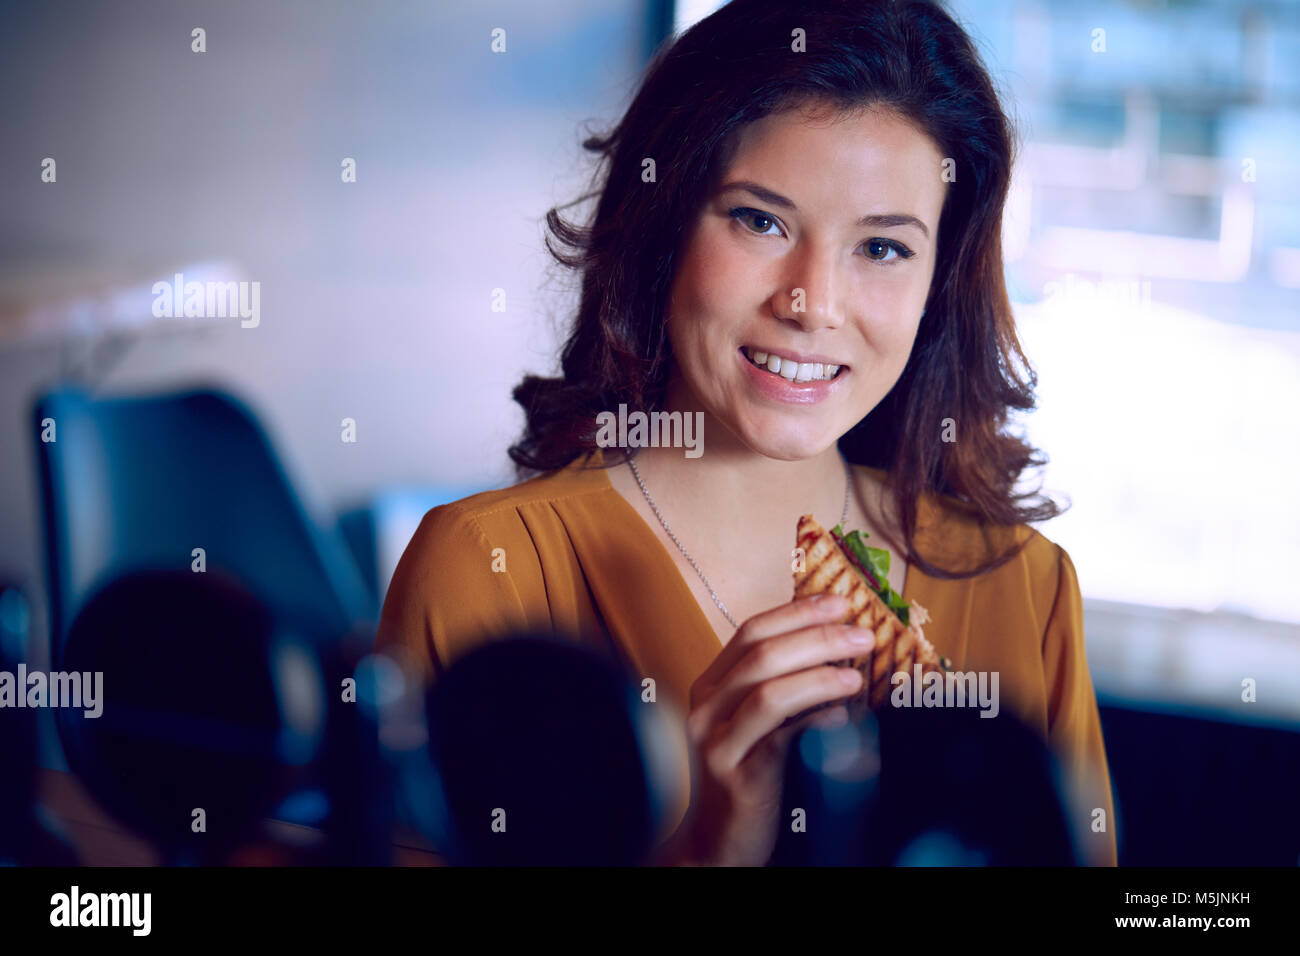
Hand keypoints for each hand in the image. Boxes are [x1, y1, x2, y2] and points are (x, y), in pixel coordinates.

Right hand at [657, 593, 872, 865]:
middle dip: (817, 637)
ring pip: (767, 694)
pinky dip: (814, 722)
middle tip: (862, 635)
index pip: (752, 630)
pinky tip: (842, 716)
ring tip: (857, 676)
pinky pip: (778, 741)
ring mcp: (717, 743)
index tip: (841, 602)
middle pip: (760, 654)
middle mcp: (706, 708)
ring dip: (818, 677)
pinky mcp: (737, 778)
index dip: (798, 612)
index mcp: (712, 685)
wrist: (718, 840)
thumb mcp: (755, 722)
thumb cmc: (748, 773)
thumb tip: (836, 642)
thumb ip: (782, 684)